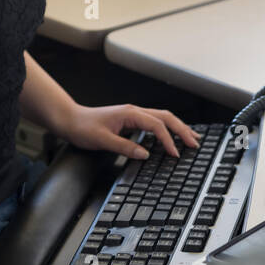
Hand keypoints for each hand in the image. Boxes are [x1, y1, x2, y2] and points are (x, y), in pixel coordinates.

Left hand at [61, 104, 200, 158]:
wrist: (70, 119)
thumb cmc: (83, 127)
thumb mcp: (102, 140)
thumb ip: (124, 147)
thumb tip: (145, 154)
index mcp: (130, 113)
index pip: (156, 125)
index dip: (168, 140)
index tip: (175, 153)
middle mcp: (134, 111)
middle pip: (166, 117)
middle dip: (182, 130)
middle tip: (194, 143)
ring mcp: (133, 114)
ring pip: (162, 118)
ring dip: (178, 127)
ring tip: (191, 138)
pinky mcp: (131, 119)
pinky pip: (155, 122)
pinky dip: (167, 128)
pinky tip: (172, 135)